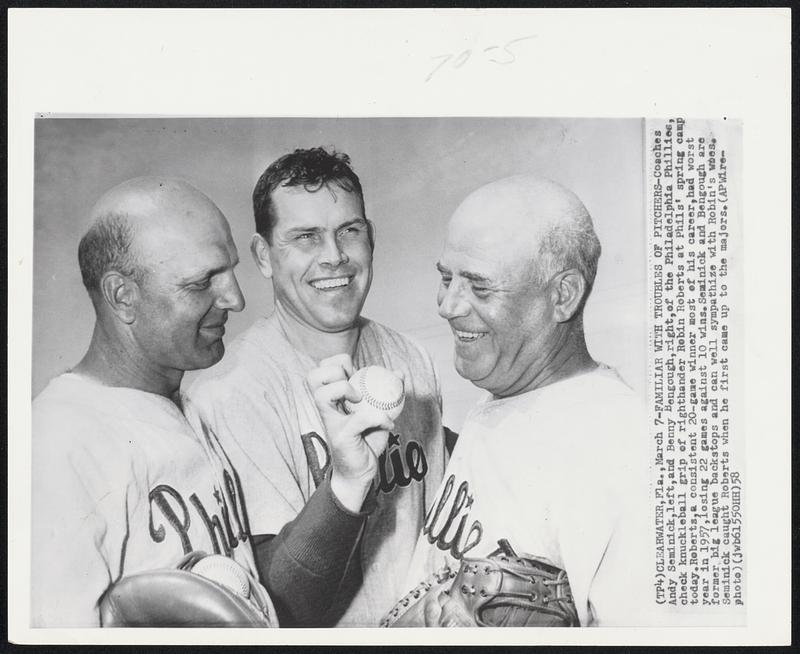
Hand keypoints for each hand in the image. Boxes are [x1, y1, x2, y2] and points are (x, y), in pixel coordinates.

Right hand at [307, 354, 397, 511]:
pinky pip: (360, 418)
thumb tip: (400, 373)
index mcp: (333, 398)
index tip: (355, 372)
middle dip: (334, 371)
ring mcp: (331, 422)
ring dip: (343, 389)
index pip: (321, 368)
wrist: (360, 473)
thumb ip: (387, 393)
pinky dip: (379, 417)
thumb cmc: (366, 441)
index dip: (336, 361)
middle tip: (354, 386)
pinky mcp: (341, 437)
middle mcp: (327, 408)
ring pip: (321, 394)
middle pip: (313, 376)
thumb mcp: (378, 412)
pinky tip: (388, 424)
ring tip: (360, 399)